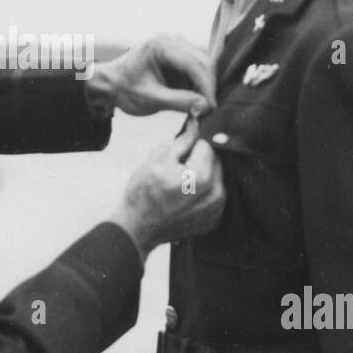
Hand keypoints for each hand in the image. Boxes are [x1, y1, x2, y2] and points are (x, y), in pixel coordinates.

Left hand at [84, 35, 215, 117]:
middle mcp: (173, 42)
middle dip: (209, 87)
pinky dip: (201, 87)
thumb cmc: (125, 89)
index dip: (206, 86)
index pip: (194, 64)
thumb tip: (205, 107)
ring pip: (205, 67)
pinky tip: (199, 102)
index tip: (211, 107)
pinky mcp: (181, 60)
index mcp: (162, 45)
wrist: (112, 84)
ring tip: (204, 109)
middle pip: (204, 62)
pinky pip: (199, 72)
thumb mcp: (150, 99)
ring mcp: (179, 49)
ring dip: (206, 87)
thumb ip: (178, 102)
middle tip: (210, 111)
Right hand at [110, 117, 225, 258]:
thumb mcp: (157, 159)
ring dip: (201, 174)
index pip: (207, 145)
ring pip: (216, 177)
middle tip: (175, 168)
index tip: (178, 151)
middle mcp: (215, 195)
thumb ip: (182, 139)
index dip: (192, 143)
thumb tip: (196, 123)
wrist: (136, 229)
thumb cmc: (142, 194)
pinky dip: (202, 191)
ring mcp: (216, 210)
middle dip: (198, 159)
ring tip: (178, 183)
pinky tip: (183, 196)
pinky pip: (214, 195)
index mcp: (202, 178)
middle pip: (215, 161)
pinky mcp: (214, 220)